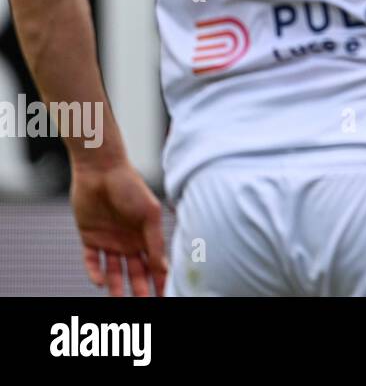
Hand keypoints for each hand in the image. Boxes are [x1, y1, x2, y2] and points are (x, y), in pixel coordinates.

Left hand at [71, 161, 167, 295]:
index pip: (155, 264)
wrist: (101, 170)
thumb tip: (162, 268)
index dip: (161, 280)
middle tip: (144, 305)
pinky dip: (95, 273)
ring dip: (117, 288)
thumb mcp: (149, 214)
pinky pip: (92, 262)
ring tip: (120, 302)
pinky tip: (100, 283)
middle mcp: (129, 241)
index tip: (166, 295)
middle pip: (135, 273)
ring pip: (114, 272)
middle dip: (141, 289)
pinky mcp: (90, 238)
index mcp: (147, 235)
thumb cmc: (131, 186)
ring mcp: (110, 241)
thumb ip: (155, 241)